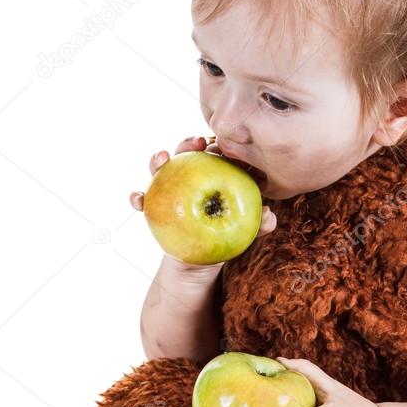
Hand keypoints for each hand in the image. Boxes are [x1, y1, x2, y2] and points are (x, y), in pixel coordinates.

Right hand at [129, 135, 276, 280]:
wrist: (201, 264)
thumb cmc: (227, 240)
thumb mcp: (247, 234)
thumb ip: (260, 225)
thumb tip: (268, 217)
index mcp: (216, 175)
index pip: (217, 154)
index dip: (220, 145)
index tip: (223, 146)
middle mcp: (191, 177)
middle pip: (189, 153)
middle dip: (190, 142)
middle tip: (198, 143)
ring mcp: (171, 189)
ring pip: (162, 169)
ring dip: (158, 160)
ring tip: (160, 158)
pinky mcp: (155, 206)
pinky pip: (143, 200)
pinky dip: (138, 197)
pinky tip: (138, 200)